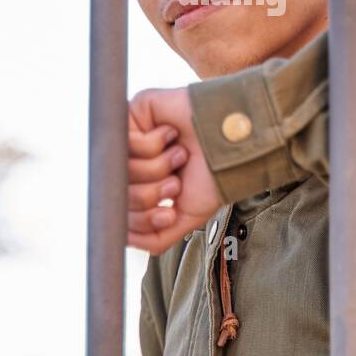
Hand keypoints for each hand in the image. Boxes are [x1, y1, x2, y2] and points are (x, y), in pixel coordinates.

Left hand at [127, 87, 220, 255]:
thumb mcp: (186, 216)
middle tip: (176, 182)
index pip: (123, 213)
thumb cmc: (214, 174)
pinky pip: (126, 141)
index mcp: (145, 186)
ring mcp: (130, 139)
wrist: (234, 143)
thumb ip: (156, 236)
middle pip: (121, 193)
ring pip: (123, 168)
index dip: (142, 219)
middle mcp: (134, 163)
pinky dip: (155, 144)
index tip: (169, 215)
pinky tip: (171, 135)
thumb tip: (124, 240)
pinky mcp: (132, 114)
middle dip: (153, 192)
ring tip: (179, 155)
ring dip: (158, 166)